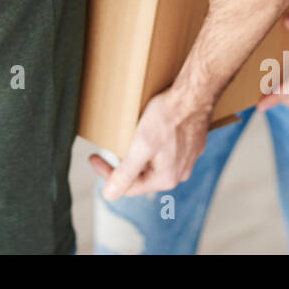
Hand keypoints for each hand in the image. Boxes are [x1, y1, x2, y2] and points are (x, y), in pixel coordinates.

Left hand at [89, 86, 212, 200]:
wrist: (194, 94)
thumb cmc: (168, 116)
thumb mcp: (141, 145)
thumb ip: (126, 173)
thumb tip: (109, 194)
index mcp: (166, 178)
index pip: (128, 186)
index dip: (107, 174)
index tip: (94, 157)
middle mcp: (179, 174)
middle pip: (142, 176)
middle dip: (124, 164)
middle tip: (110, 147)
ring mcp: (187, 160)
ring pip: (154, 164)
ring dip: (139, 154)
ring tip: (128, 138)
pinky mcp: (191, 146)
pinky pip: (167, 152)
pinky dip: (154, 145)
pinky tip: (150, 131)